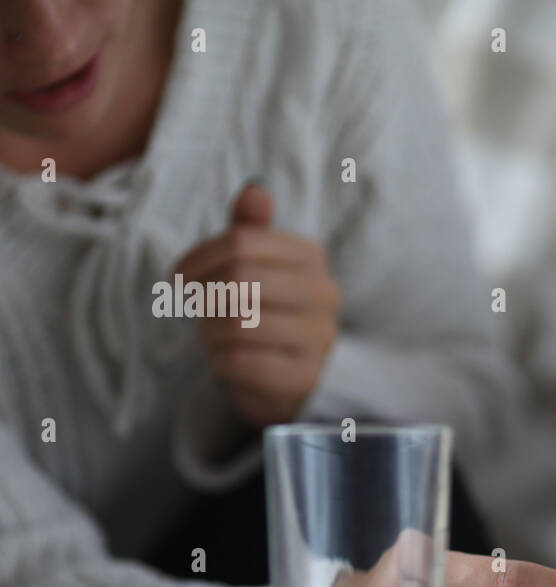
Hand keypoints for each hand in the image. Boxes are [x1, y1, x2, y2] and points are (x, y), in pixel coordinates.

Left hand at [176, 182, 340, 427]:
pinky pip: (241, 361)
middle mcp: (324, 293)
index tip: (177, 278)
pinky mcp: (305, 377)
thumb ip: (251, 230)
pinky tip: (224, 359)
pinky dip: (218, 360)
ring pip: (239, 323)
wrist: (290, 377)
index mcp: (311, 256)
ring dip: (209, 330)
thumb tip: (255, 187)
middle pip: (240, 280)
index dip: (198, 258)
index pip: (243, 242)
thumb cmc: (265, 311)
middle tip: (195, 309)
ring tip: (212, 334)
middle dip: (204, 296)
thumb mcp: (256, 266)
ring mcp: (319, 337)